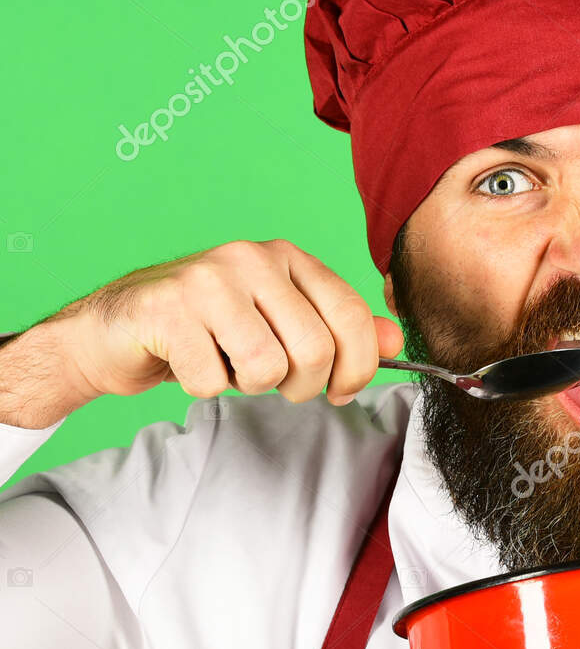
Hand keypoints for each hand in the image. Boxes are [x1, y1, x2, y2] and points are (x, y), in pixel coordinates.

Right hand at [58, 239, 403, 407]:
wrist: (116, 329)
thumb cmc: (204, 328)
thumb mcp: (279, 321)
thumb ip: (337, 328)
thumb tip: (394, 341)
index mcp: (286, 257)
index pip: (351, 317)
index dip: (357, 369)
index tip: (342, 391)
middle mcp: (250, 258)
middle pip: (315, 350)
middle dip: (299, 385)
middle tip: (269, 380)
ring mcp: (207, 280)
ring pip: (266, 368)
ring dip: (246, 385)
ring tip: (224, 363)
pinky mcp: (167, 310)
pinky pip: (212, 381)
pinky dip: (202, 387)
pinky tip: (188, 361)